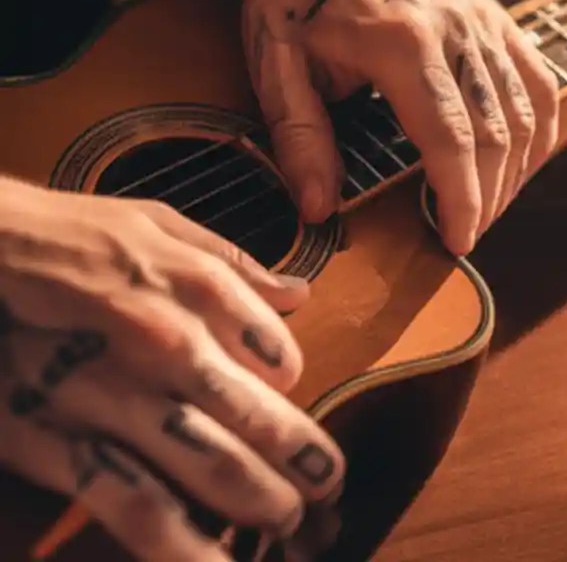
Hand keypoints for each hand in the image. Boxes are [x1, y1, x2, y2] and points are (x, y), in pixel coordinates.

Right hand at [0, 177, 344, 560]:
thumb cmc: (65, 242)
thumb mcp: (153, 225)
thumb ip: (232, 264)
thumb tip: (300, 293)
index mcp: (195, 288)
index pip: (276, 355)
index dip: (292, 393)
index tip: (296, 412)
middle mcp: (164, 343)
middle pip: (253, 413)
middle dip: (301, 458)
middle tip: (329, 489)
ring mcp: (107, 394)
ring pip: (205, 462)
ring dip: (258, 501)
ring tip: (290, 528)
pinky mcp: (48, 438)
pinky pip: (127, 500)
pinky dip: (179, 541)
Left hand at [233, 0, 559, 255]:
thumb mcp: (275, 65)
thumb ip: (299, 138)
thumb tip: (318, 208)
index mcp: (400, 40)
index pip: (451, 137)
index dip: (461, 199)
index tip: (459, 242)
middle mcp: (455, 27)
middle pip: (496, 132)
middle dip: (488, 196)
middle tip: (468, 235)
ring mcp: (482, 18)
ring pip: (525, 111)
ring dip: (515, 171)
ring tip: (489, 208)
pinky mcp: (494, 15)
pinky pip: (538, 80)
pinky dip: (537, 129)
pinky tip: (519, 164)